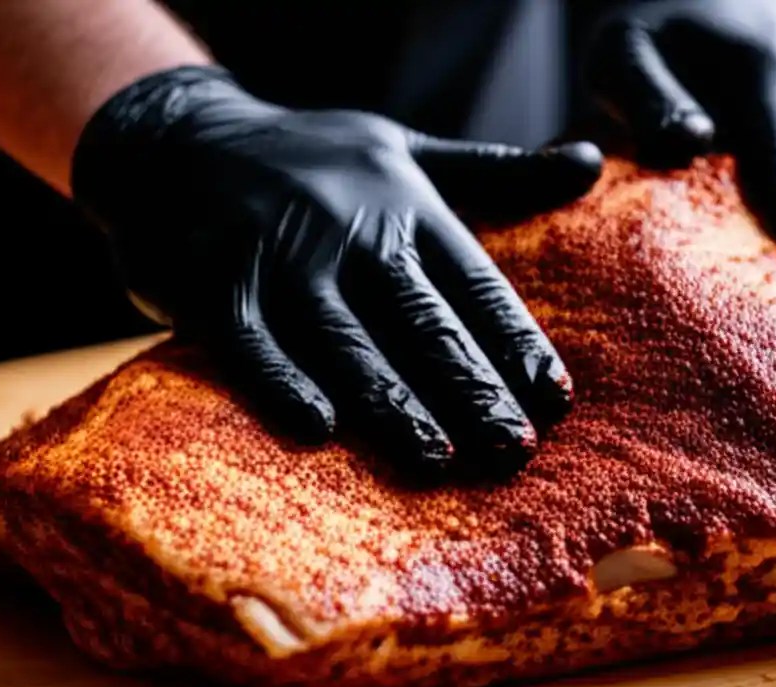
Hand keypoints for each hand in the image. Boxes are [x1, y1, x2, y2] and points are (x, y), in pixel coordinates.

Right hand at [71, 66, 601, 470]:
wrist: (180, 139)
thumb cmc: (314, 160)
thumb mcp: (410, 151)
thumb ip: (499, 170)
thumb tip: (595, 160)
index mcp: (406, 206)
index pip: (474, 283)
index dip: (515, 341)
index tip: (555, 399)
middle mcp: (351, 231)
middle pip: (421, 321)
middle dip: (471, 388)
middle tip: (514, 449)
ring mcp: (280, 259)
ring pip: (346, 341)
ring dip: (393, 403)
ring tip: (440, 459)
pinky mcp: (214, 285)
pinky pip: (251, 341)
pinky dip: (280, 382)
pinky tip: (318, 430)